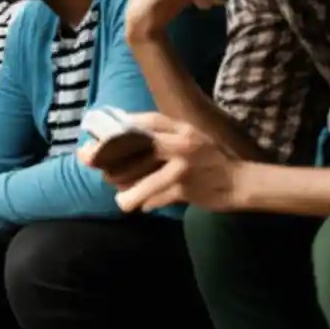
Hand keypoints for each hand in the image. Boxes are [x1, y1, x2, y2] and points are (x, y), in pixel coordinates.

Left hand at [79, 112, 245, 211]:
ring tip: (121, 199)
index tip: (98, 134)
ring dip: (128, 192)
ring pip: (143, 181)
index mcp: (182, 130)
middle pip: (135, 146)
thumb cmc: (210, 162)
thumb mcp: (190, 139)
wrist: (240, 184)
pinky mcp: (185, 188)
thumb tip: (123, 135)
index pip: (146, 121)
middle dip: (108, 155)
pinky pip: (155, 197)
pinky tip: (142, 206)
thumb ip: (163, 136)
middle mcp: (181, 144)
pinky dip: (147, 203)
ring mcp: (183, 167)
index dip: (120, 126)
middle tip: (89, 161)